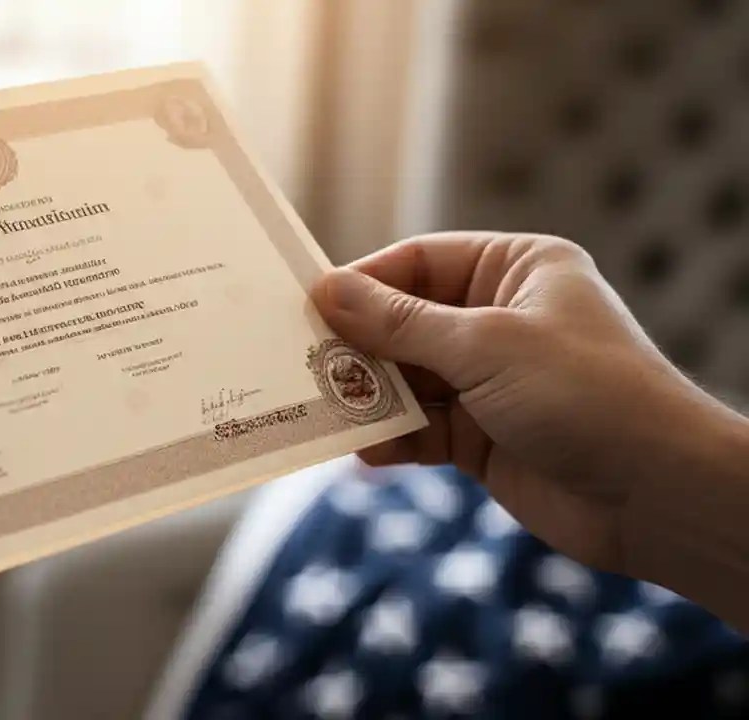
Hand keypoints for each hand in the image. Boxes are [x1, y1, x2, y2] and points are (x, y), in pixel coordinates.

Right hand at [314, 233, 748, 590]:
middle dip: (359, 345)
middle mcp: (501, 320)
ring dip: (370, 396)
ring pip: (408, 379)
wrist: (657, 495)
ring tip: (324, 406)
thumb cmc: (587, 395)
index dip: (364, 282)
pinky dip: (392, 438)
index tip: (308, 305)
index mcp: (517, 271)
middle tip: (302, 361)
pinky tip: (366, 449)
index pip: (420, 262)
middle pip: (405, 322)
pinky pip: (421, 429)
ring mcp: (491, 382)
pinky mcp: (482, 438)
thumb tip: (326, 291)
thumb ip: (399, 323)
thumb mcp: (484, 345)